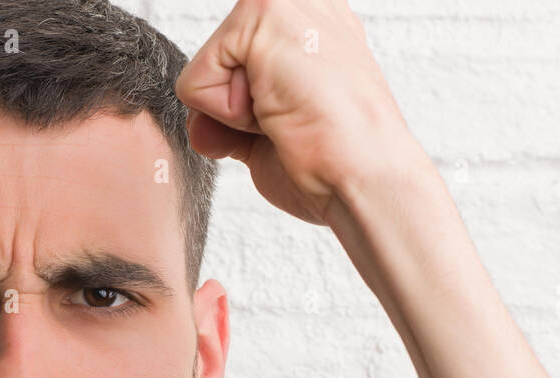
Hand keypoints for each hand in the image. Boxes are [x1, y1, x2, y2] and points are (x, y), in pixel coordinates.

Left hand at [175, 0, 413, 225]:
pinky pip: (195, 83)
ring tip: (288, 116)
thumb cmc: (335, 164)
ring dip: (234, 113)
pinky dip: (226, 116)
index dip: (249, 110)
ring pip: (205, 71)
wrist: (365, 178)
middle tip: (293, 120)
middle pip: (215, 65)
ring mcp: (284, 2)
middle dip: (237, 108)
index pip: (232, 67)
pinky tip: (278, 113)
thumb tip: (198, 128)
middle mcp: (299, 6)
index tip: (298, 119)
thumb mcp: (268, 136)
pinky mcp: (262, 13)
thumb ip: (227, 120)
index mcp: (310, 28)